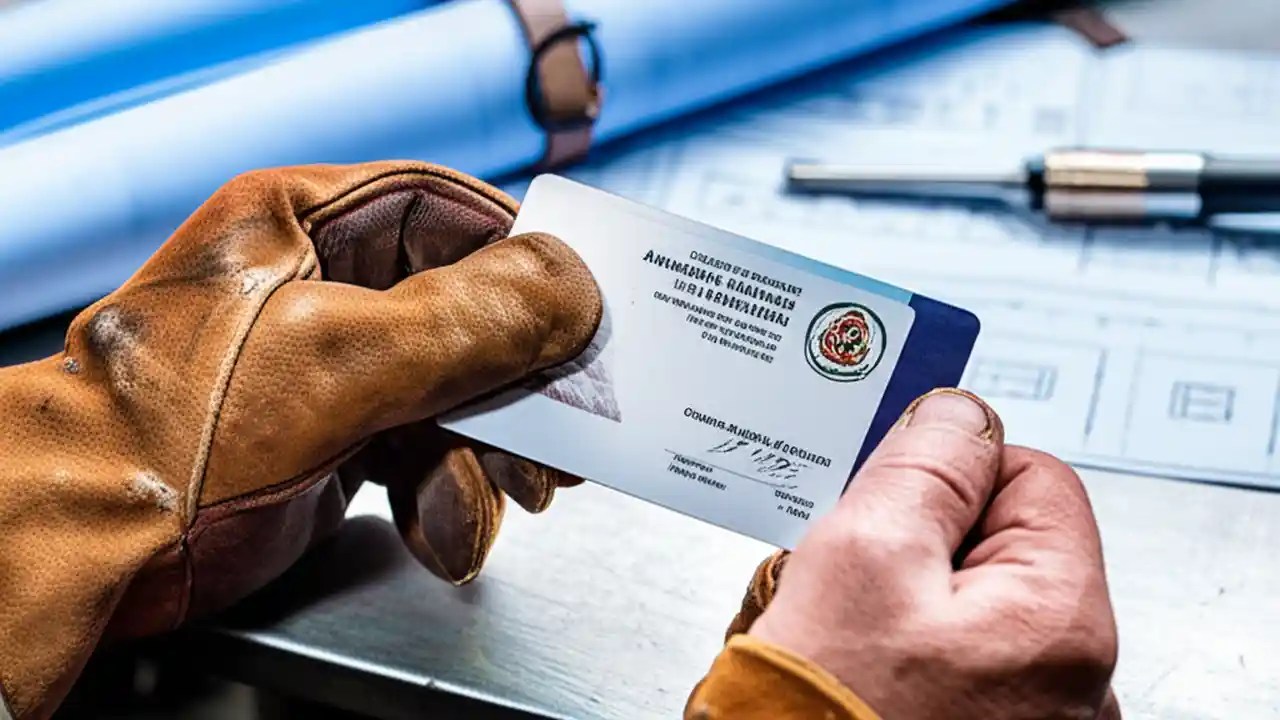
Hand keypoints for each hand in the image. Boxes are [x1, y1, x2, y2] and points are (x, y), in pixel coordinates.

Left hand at [0, 162, 599, 718]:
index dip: (521, 260)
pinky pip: (420, 451)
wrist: (85, 548)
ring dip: (486, 457)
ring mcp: (326, 366)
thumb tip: (571, 287)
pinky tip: (448, 532)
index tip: (582, 308)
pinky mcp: (331, 439)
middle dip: (514, 386)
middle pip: (461, 313)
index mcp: (304, 224)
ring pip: (451, 393)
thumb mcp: (340, 361)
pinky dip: (446, 496)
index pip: (445, 211)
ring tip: (504, 503)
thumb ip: (468, 321)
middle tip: (564, 435)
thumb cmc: (168, 434)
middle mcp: (320, 286)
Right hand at [736, 389, 1119, 718]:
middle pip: (998, 542)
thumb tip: (960, 412)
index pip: (1032, 477)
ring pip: (964, 601)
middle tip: (852, 561)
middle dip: (916, 535)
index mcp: (1061, 620)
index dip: (951, 467)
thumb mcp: (866, 552)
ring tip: (844, 621)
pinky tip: (855, 659)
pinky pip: (953, 656)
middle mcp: (1070, 679)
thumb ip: (926, 466)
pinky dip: (903, 644)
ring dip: (902, 592)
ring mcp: (1028, 715)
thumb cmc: (823, 714)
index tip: (890, 481)